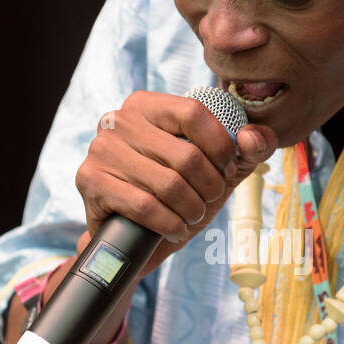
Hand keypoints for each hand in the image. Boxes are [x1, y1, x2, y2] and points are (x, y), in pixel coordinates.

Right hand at [74, 90, 277, 277]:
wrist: (129, 239)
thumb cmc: (176, 195)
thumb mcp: (218, 169)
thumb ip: (249, 148)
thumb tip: (253, 138)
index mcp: (147, 105)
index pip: (195, 112)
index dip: (221, 146)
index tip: (227, 169)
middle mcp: (119, 120)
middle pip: (186, 154)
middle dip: (210, 186)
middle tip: (209, 199)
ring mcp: (101, 150)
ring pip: (169, 184)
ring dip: (192, 209)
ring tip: (193, 216)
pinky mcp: (90, 181)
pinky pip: (145, 206)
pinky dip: (170, 224)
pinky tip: (175, 229)